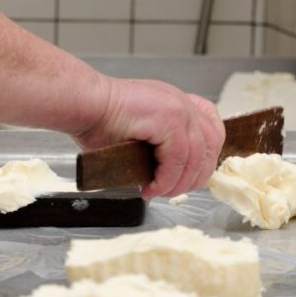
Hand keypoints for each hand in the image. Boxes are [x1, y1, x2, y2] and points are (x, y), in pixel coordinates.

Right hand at [74, 76, 225, 198]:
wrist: (83, 104)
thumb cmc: (99, 120)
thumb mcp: (139, 135)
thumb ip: (158, 150)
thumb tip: (167, 180)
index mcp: (177, 104)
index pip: (212, 130)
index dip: (206, 158)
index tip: (191, 176)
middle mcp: (183, 103)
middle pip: (212, 145)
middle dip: (195, 176)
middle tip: (172, 191)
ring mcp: (179, 109)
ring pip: (196, 157)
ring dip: (178, 183)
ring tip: (158, 193)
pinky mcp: (169, 119)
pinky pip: (178, 159)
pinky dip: (166, 179)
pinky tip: (151, 187)